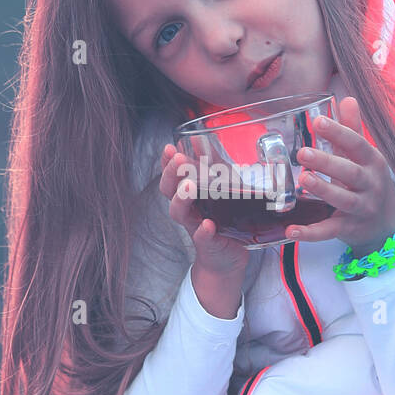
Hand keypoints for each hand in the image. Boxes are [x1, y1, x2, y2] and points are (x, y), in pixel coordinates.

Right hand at [160, 143, 251, 281]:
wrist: (228, 255)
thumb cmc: (222, 218)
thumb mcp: (221, 186)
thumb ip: (211, 164)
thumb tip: (198, 139)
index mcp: (187, 195)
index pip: (170, 176)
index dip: (166, 163)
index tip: (168, 148)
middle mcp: (187, 210)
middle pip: (169, 192)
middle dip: (171, 175)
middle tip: (178, 160)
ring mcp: (195, 226)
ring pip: (180, 213)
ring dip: (182, 199)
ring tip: (188, 186)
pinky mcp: (209, 243)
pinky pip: (203, 237)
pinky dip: (204, 230)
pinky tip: (207, 224)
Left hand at [286, 97, 394, 254]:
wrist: (386, 223)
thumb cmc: (368, 181)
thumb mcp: (364, 155)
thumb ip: (353, 129)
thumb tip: (347, 98)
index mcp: (373, 162)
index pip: (357, 144)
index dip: (339, 132)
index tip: (318, 121)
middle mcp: (370, 184)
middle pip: (350, 172)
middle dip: (327, 163)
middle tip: (303, 153)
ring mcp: (361, 208)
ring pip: (343, 200)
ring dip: (324, 190)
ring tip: (304, 180)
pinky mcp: (349, 228)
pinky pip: (330, 231)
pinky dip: (311, 233)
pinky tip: (291, 230)